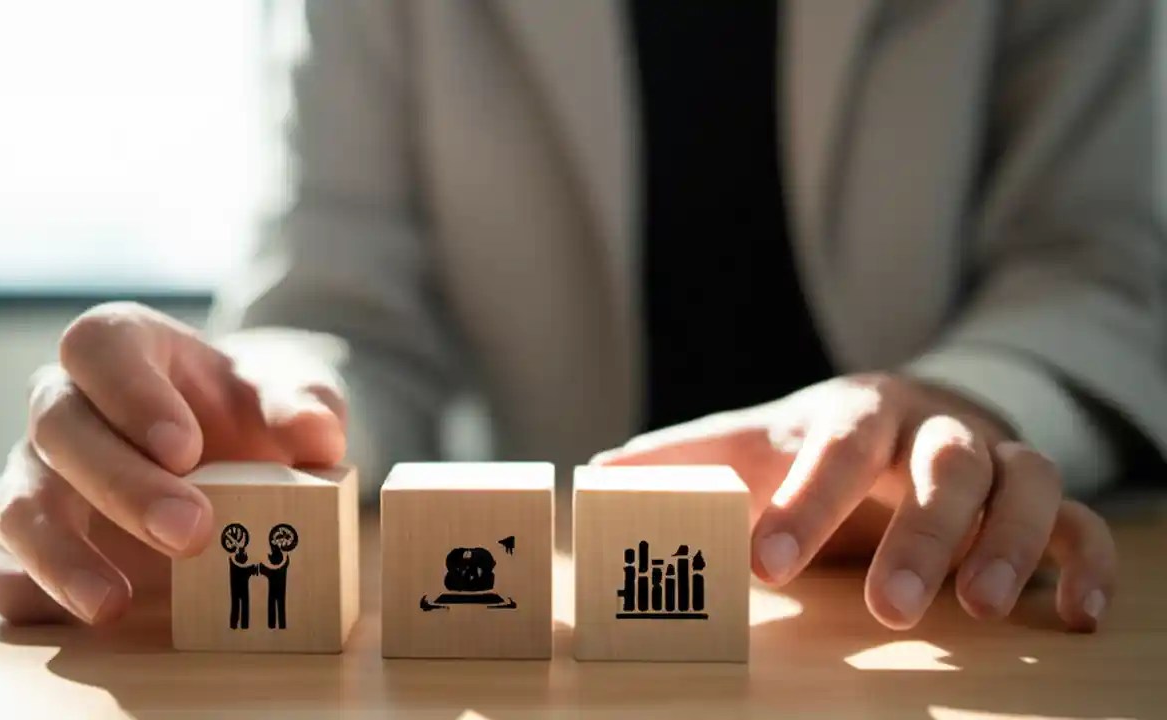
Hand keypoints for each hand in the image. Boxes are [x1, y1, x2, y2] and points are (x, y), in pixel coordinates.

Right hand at [0, 302, 346, 624]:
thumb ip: (300, 404)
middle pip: (61, 429)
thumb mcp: (286, 392)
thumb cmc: (247, 407)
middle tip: (190, 531)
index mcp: (122, 348)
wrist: (232, 446)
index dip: (133, 394)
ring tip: (115, 603)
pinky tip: (72, 613)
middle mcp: (66, 403)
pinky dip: (21, 588)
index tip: (184, 448)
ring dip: (62, 555)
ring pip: (19, 503)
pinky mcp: (26, 535)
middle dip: (123, 485)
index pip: (100, 347)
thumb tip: (319, 436)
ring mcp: (38, 470)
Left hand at [593, 374, 1114, 631]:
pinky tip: (1076, 616)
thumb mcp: (755, 444)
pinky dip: (1087, 561)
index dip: (808, 498)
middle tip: (886, 609)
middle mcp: (934, 429)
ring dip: (1007, 542)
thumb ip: (688, 462)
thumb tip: (595, 476)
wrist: (909, 416)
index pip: (838, 443)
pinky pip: (1083, 522)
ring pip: (1026, 481)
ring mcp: (995, 459)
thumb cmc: (819, 443)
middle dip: (920, 533)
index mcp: (856, 413)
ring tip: (979, 612)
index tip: (767, 563)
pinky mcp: (1041, 499)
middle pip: (946, 463)